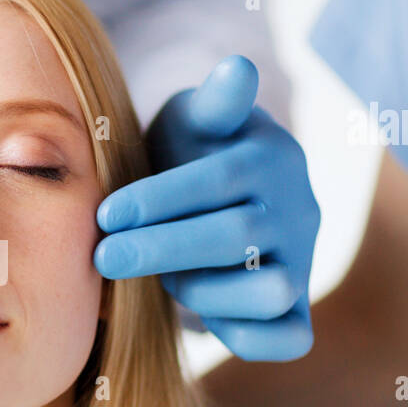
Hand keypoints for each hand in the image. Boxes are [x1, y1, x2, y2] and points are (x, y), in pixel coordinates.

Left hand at [94, 55, 318, 360]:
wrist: (213, 202)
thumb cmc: (190, 157)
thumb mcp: (193, 121)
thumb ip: (212, 104)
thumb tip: (238, 68)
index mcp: (271, 158)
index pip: (218, 179)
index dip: (159, 199)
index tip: (106, 214)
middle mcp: (298, 209)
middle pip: (237, 235)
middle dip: (163, 248)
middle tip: (105, 256)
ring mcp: (302, 261)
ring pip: (270, 290)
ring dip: (204, 292)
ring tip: (161, 282)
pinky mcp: (297, 308)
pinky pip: (291, 338)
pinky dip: (248, 337)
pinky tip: (200, 322)